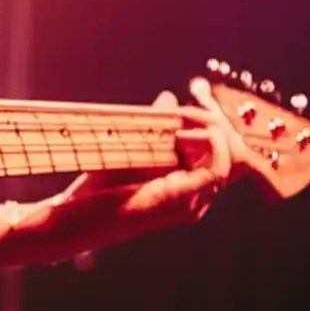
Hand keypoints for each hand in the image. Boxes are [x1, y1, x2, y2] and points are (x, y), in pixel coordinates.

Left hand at [38, 78, 236, 253]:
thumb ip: (155, 124)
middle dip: (214, 119)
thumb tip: (169, 98)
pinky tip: (178, 130)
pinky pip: (219, 167)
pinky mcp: (183, 200)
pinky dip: (206, 140)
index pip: (224, 152)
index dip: (216, 121)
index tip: (199, 93)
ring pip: (229, 156)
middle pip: (233, 152)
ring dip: (207, 125)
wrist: (76, 217)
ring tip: (178, 114)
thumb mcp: (133, 147)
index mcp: (187, 187)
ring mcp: (193, 202)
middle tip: (191, 100)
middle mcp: (197, 198)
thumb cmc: (98, 186)